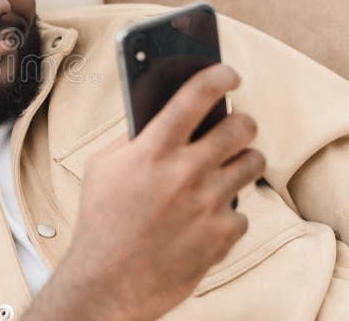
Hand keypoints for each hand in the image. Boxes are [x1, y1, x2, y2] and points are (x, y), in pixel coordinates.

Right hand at [60, 63, 264, 319]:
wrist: (108, 280)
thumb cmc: (100, 220)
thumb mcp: (102, 167)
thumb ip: (133, 139)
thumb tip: (157, 117)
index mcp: (153, 149)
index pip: (195, 95)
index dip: (217, 75)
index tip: (227, 73)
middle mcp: (186, 171)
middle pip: (241, 126)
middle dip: (241, 121)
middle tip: (234, 126)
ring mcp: (209, 204)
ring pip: (253, 163)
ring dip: (242, 161)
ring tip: (227, 167)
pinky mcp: (222, 234)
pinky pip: (242, 211)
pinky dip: (226, 212)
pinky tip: (204, 218)